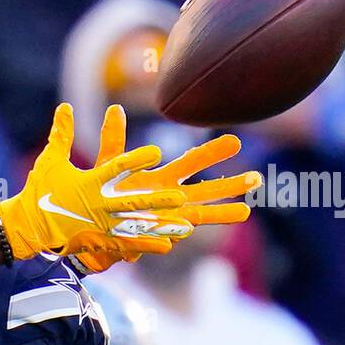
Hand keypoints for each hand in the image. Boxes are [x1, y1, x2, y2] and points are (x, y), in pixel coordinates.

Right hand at [0, 104, 189, 267]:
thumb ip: (61, 134)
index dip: (136, 161)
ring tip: (184, 226)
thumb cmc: (40, 192)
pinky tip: (168, 246)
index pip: (115, 169)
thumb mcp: (50, 161)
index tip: (156, 153)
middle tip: (179, 197)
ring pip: (135, 225)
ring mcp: (100, 226)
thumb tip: (65, 107)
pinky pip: (128, 243)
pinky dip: (147, 245)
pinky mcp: (99, 240)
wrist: (27, 228)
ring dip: (160, 226)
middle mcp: (97, 205)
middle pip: (131, 202)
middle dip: (155, 201)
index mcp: (88, 183)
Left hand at [73, 105, 260, 271]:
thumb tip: (114, 109)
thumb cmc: (100, 193)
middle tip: (257, 177)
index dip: (211, 154)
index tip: (235, 142)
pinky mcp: (153, 235)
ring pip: (198, 215)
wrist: (88, 223)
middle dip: (230, 184)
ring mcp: (165, 219)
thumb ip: (114, 141)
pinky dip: (182, 232)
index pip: (191, 163)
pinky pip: (172, 234)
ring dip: (221, 214)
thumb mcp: (108, 165)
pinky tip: (195, 230)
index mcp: (161, 179)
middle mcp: (169, 199)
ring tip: (246, 211)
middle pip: (205, 189)